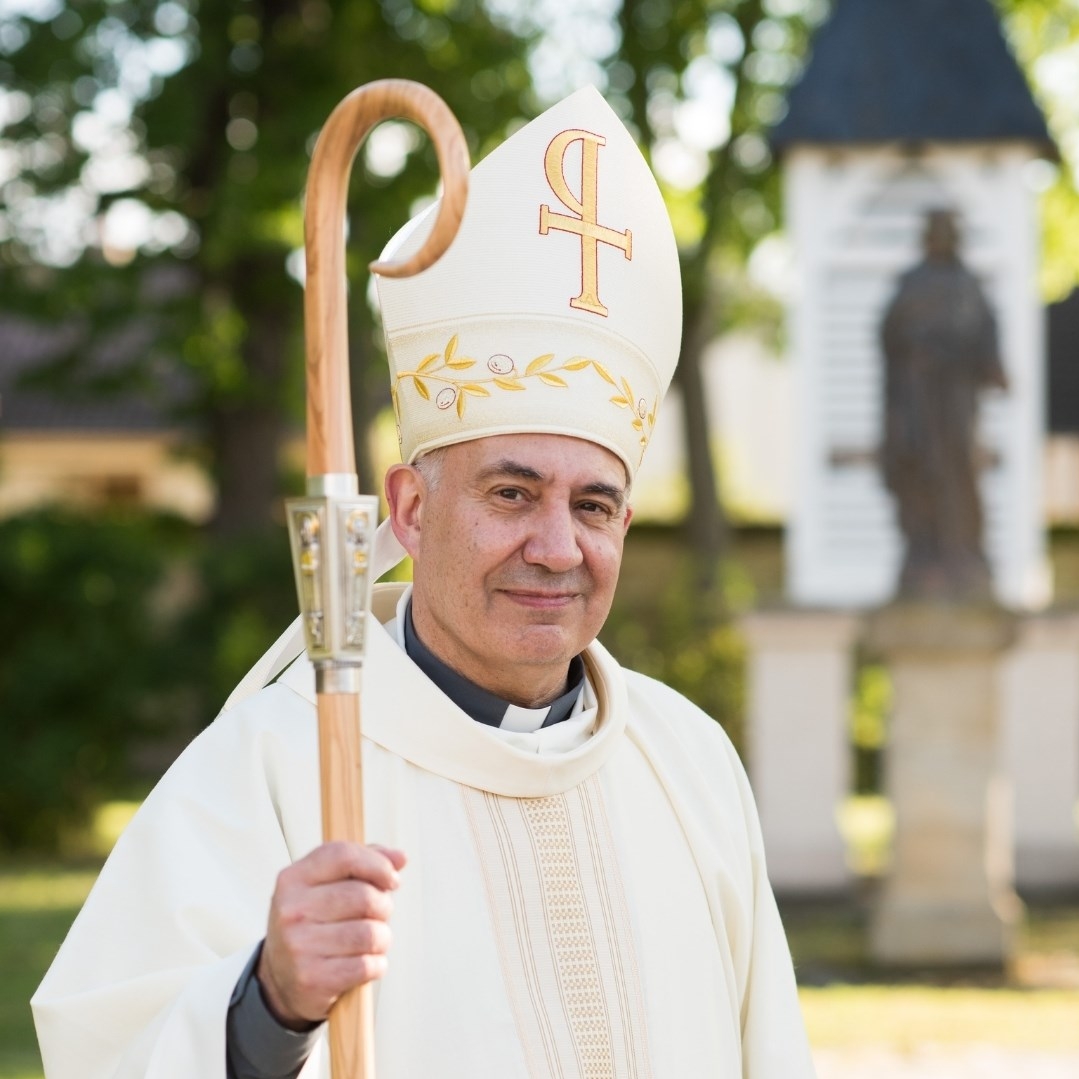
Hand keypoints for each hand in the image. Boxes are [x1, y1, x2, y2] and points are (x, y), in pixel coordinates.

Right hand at [257, 841, 406, 1028]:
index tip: (392, 879)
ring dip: (382, 939)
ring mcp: (299, 945)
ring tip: (371, 942)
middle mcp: (292, 910)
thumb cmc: (312, 925)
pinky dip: (376, 965)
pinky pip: (366, 965)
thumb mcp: (324, 886)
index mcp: (293, 879)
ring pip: (370, 933)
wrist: (279, 981)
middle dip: (383, 907)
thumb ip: (362, 863)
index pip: (343, 856)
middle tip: (378, 916)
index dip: (377, 863)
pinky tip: (364, 963)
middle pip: (364, 896)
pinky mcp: (312, 979)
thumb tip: (400, 858)